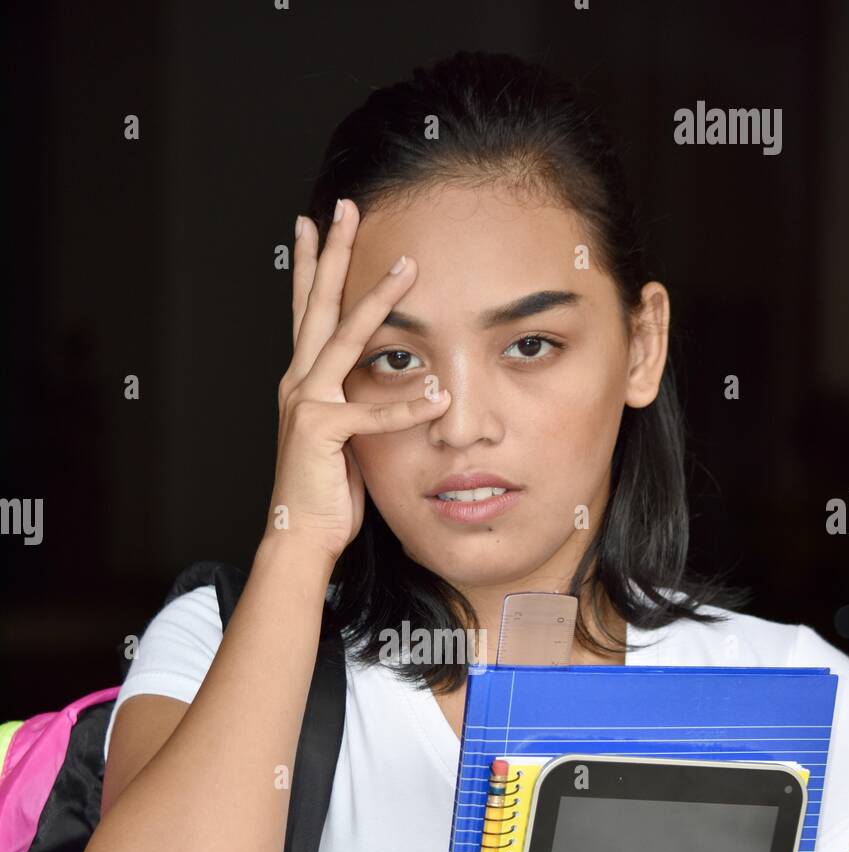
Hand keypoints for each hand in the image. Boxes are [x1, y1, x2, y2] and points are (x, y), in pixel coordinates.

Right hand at [267, 198, 450, 563]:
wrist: (299, 534)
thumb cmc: (324, 491)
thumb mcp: (345, 436)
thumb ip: (359, 403)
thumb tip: (390, 383)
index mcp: (303, 381)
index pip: (308, 311)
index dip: (313, 266)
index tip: (317, 224)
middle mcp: (299, 383)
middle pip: (318, 304)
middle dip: (334, 253)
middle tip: (345, 208)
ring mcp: (307, 404)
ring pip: (346, 340)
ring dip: (378, 301)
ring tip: (408, 268)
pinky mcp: (322, 433)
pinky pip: (370, 413)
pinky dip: (405, 406)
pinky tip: (436, 394)